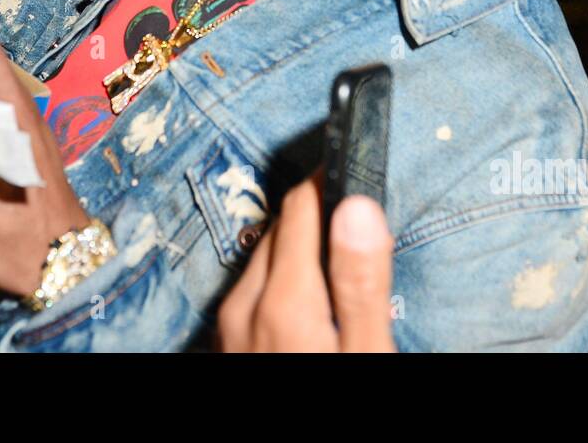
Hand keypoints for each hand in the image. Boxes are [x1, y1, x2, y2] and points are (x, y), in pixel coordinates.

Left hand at [217, 175, 396, 352]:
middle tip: (356, 231)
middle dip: (316, 220)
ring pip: (261, 262)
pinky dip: (276, 286)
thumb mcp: (364, 353)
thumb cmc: (334, 413)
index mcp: (283, 301)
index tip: (354, 175)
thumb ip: (360, 284)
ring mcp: (227, 328)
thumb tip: (358, 208)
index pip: (299, 207)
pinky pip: (249, 294)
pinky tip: (306, 307)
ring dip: (295, 253)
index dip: (329, 183)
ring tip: (336, 267)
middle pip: (279, 231)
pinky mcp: (223, 345)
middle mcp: (243, 306)